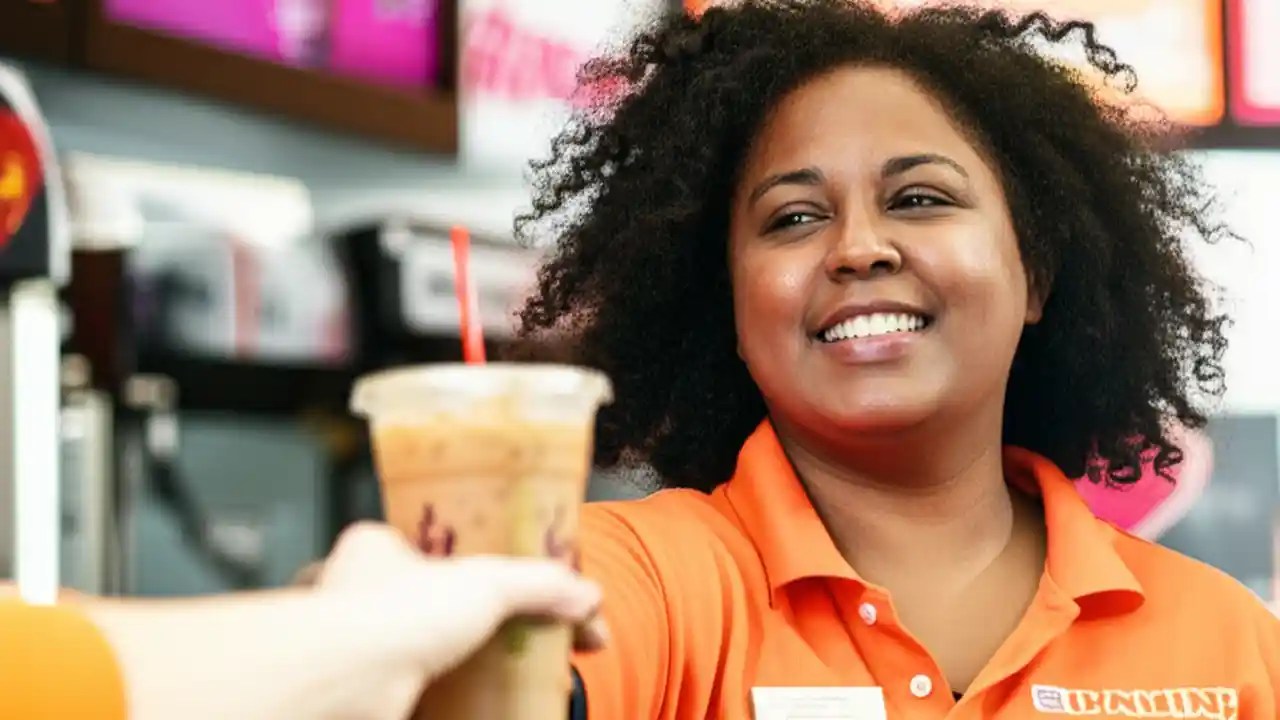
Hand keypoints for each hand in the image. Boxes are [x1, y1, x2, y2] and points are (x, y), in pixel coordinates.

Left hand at [309, 522, 605, 718]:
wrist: (350, 685)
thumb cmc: (387, 615)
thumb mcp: (485, 582)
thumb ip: (538, 583)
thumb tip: (583, 593)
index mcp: (377, 549)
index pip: (436, 544)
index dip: (479, 559)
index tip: (515, 577)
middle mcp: (362, 595)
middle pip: (438, 599)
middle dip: (485, 615)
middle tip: (532, 626)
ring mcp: (366, 647)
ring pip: (429, 648)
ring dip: (473, 658)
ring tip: (522, 665)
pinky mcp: (375, 691)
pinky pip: (425, 687)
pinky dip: (458, 693)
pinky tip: (490, 696)